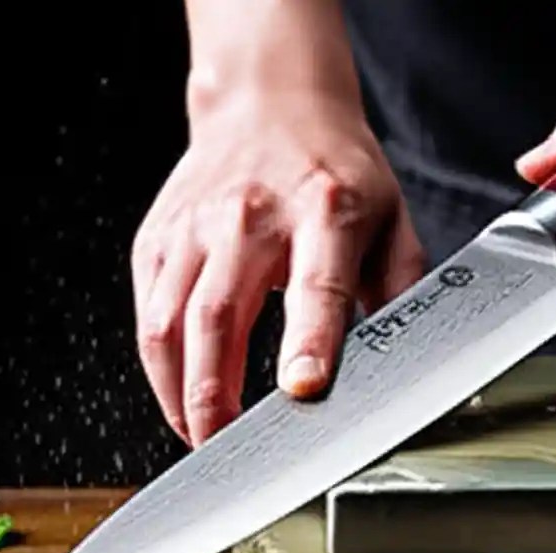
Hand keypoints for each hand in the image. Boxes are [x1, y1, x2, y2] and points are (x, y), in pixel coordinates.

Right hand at [130, 90, 423, 446]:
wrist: (269, 101)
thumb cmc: (337, 170)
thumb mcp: (393, 218)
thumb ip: (403, 290)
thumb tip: (408, 359)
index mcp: (325, 210)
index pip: (316, 286)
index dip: (308, 342)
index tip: (302, 392)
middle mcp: (250, 216)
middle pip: (220, 315)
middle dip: (216, 394)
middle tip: (228, 449)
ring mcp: (195, 225)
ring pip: (168, 321)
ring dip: (179, 392)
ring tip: (200, 436)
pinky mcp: (158, 237)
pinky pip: (146, 312)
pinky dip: (159, 366)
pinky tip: (180, 395)